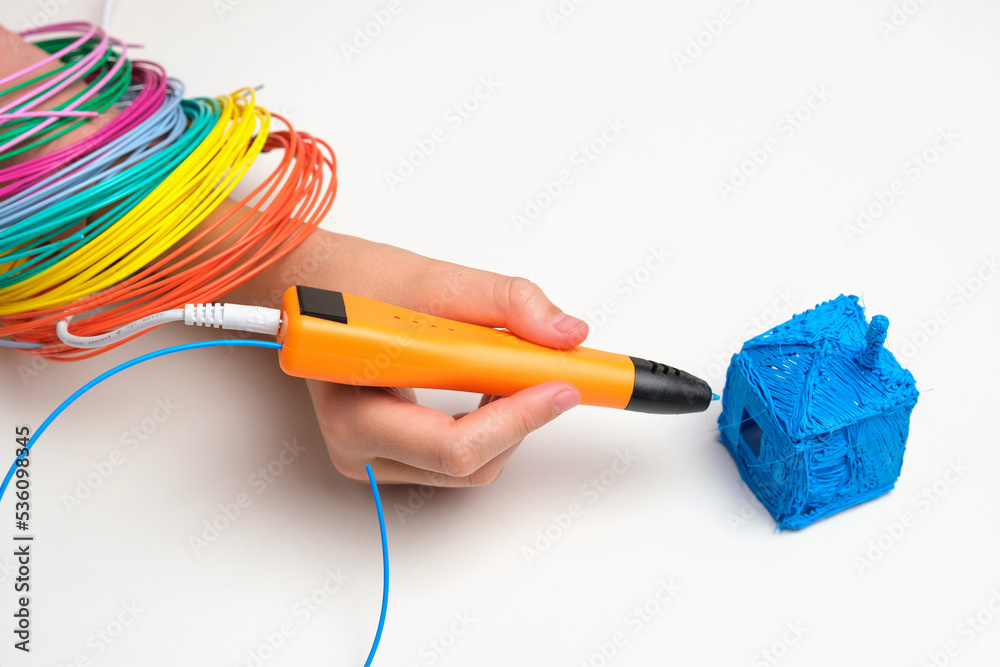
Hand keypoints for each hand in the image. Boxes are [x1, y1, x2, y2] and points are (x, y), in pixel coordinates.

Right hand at [232, 230, 588, 485]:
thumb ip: (508, 302)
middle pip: (470, 463)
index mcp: (357, 412)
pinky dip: (491, 425)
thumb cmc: (356, 282)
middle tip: (549, 371)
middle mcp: (358, 449)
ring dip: (507, 421)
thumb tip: (567, 333)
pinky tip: (488, 385)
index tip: (562, 384)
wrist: (314, 289)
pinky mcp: (388, 456)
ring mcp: (372, 458)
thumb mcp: (436, 279)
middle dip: (519, 419)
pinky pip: (460, 459)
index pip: (454, 443)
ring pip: (471, 468)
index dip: (517, 417)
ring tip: (507, 368)